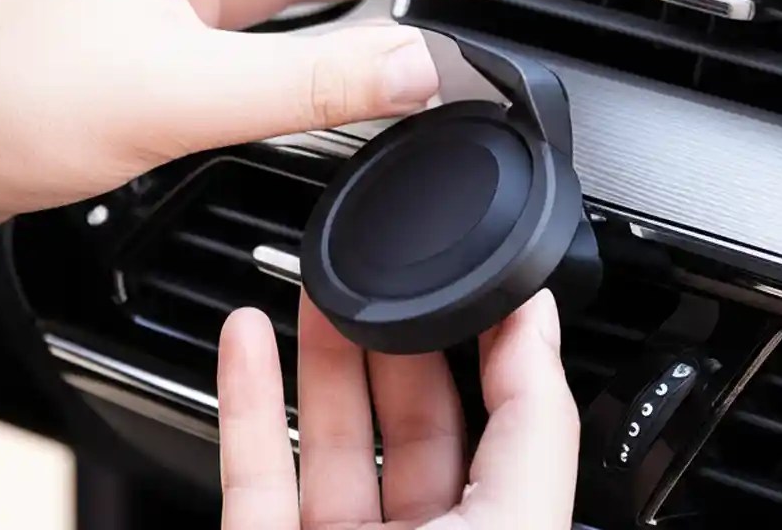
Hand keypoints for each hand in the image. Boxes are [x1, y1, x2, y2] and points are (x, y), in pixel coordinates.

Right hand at [217, 291, 579, 529]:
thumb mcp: (519, 517)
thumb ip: (534, 418)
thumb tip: (537, 319)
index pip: (504, 425)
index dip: (491, 349)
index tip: (478, 282)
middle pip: (412, 421)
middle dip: (401, 339)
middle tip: (392, 275)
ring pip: (333, 436)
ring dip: (323, 353)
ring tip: (324, 286)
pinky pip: (249, 465)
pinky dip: (243, 395)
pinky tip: (246, 335)